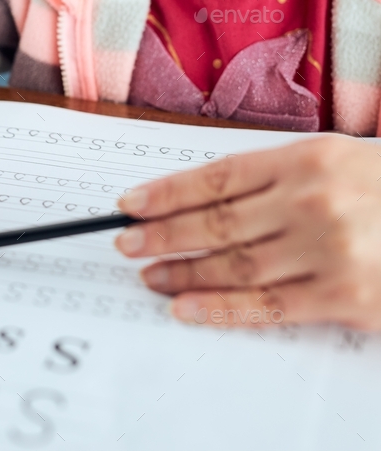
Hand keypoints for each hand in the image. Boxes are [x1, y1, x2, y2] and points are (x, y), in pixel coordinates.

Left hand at [115, 136, 380, 329]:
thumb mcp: (333, 159)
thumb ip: (274, 174)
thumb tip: (204, 196)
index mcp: (305, 159)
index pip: (217, 176)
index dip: (168, 192)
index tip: (131, 203)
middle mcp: (310, 202)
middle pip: (216, 221)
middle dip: (162, 233)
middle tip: (124, 242)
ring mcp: (326, 252)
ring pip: (234, 266)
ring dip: (183, 273)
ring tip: (149, 275)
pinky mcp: (343, 298)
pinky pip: (268, 307)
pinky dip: (221, 309)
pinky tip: (188, 307)